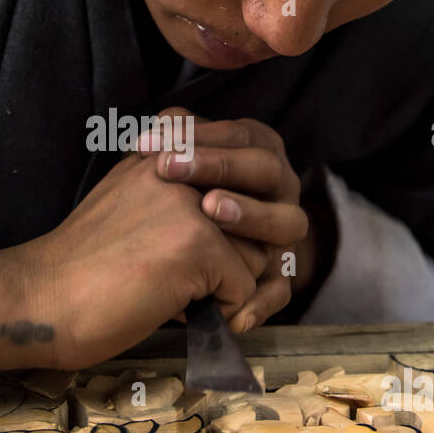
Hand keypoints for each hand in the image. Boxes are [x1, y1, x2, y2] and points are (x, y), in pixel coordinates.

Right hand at [0, 149, 264, 368]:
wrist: (40, 300)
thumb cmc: (82, 265)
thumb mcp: (126, 197)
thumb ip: (171, 184)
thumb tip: (232, 203)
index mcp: (162, 149)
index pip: (231, 180)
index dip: (220, 223)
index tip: (175, 244)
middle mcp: (180, 166)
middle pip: (248, 219)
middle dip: (226, 256)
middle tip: (169, 272)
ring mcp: (192, 204)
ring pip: (255, 254)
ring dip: (222, 283)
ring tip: (168, 287)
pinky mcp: (199, 244)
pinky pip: (244, 287)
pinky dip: (219, 310)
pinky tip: (172, 306)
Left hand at [136, 106, 310, 331]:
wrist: (163, 266)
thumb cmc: (167, 206)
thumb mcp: (169, 168)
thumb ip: (174, 140)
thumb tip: (165, 119)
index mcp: (258, 153)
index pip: (239, 134)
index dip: (198, 134)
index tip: (147, 143)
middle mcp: (279, 190)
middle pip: (265, 168)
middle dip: (218, 165)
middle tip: (168, 169)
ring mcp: (282, 234)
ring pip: (286, 222)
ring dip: (250, 215)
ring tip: (208, 213)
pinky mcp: (277, 279)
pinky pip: (279, 290)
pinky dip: (258, 301)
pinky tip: (230, 313)